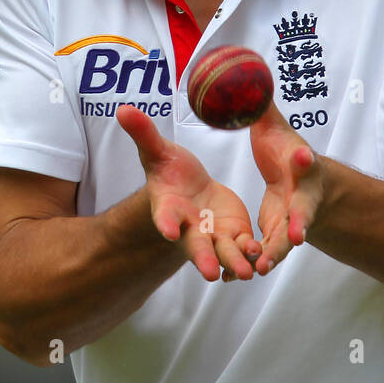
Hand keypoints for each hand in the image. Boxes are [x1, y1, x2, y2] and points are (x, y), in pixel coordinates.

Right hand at [116, 105, 262, 282]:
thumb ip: (144, 134)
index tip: (169, 232)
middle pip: (195, 246)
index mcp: (169, 208)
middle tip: (210, 273)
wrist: (191, 189)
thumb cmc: (170, 171)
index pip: (165, 217)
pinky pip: (242, 248)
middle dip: (203, 259)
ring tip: (245, 273)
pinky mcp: (233, 234)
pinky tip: (261, 257)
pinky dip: (250, 254)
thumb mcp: (158, 151)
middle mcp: (190, 229)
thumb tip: (122, 109)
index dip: (166, 224)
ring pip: (223, 253)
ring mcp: (212, 236)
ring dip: (234, 263)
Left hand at [247, 100, 326, 274]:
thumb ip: (263, 105)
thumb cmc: (286, 149)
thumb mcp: (274, 126)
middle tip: (297, 236)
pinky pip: (267, 251)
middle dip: (300, 222)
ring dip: (276, 252)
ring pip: (284, 239)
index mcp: (302, 165)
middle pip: (302, 210)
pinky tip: (238, 274)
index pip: (305, 160)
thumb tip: (252, 69)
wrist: (299, 180)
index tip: (300, 156)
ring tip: (263, 266)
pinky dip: (256, 261)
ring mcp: (290, 219)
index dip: (302, 159)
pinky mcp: (276, 235)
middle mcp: (301, 195)